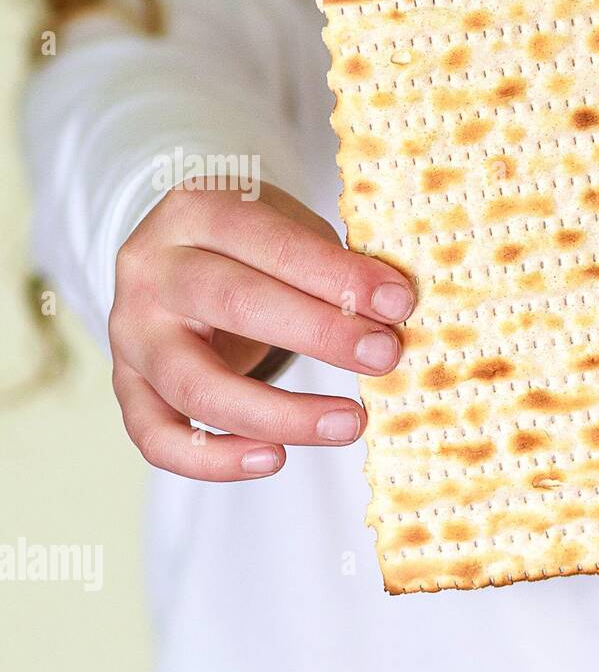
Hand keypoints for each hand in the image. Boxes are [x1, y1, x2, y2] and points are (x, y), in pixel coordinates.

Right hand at [108, 183, 413, 481]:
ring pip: (195, 385)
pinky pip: (157, 436)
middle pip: (234, 304)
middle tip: (385, 358)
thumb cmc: (254, 245)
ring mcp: (131, 332)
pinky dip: (212, 460)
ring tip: (349, 424)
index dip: (337, 276)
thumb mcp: (290, 229)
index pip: (270, 243)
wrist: (178, 254)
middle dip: (320, 334)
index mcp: (196, 211)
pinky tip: (274, 459)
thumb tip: (394, 314)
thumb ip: (331, 266)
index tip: (398, 304)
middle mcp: (152, 269)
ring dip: (280, 412)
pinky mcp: (127, 385)